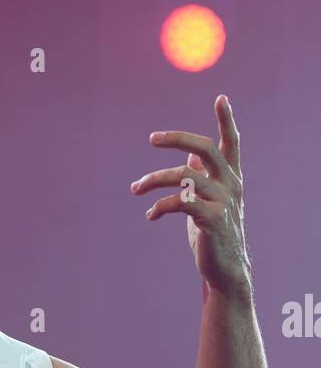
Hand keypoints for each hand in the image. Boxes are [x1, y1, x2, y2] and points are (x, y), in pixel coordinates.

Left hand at [130, 95, 250, 297]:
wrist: (226, 269)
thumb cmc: (213, 232)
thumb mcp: (208, 201)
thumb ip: (202, 176)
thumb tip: (190, 154)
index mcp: (231, 177)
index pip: (231, 143)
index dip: (226, 120)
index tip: (221, 97)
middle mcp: (230, 185)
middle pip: (205, 149)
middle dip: (177, 139)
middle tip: (151, 138)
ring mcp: (223, 202)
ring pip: (184, 176)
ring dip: (153, 180)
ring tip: (135, 189)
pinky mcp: (212, 220)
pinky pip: (180, 203)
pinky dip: (159, 206)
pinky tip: (150, 214)